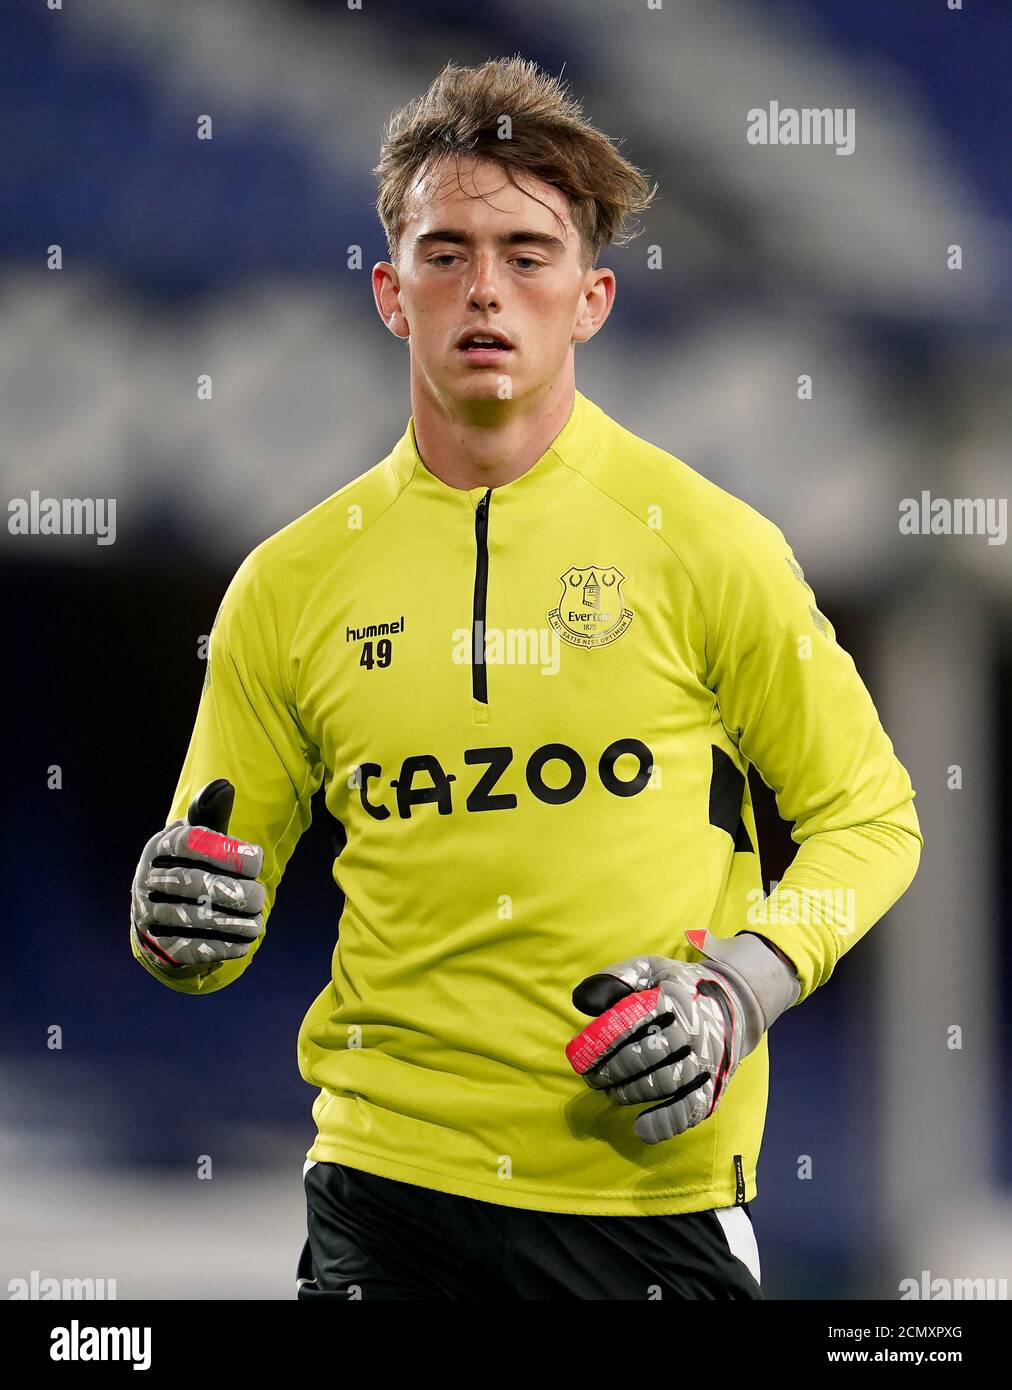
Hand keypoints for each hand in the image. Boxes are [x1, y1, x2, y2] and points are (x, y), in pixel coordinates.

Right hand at [130, 779, 265, 976]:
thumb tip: (224, 785)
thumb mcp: (200, 837)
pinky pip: (189, 948)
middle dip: (231, 891)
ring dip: (229, 922)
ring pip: (190, 918)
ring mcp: (148, 914)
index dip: (224, 851)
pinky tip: (244, 944)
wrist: (160, 910)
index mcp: (160, 847)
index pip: (188, 843)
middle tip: (261, 896)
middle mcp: (147, 879)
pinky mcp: (158, 945)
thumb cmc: (191, 863)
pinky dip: (219, 947)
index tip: (257, 859)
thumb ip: (213, 814)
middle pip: (191, 884)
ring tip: (257, 922)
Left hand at [566, 930, 799, 1142]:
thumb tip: (581, 1001)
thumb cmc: (680, 985)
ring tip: (611, 1093)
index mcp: (673, 999)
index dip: (600, 1042)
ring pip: (663, 1084)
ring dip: (630, 1093)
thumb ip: (617, 977)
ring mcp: (706, 1060)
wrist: (736, 1002)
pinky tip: (641, 1128)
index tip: (579, 1057)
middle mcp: (693, 1030)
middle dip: (611, 1071)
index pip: (631, 1022)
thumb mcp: (651, 968)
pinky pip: (691, 1110)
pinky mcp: (716, 1084)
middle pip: (644, 1056)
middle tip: (591, 1078)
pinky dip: (666, 1123)